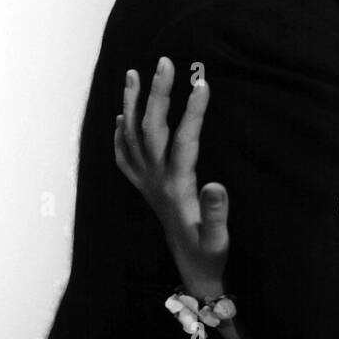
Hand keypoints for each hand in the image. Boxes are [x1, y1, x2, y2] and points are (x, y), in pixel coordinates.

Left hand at [114, 58, 230, 300]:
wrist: (194, 275)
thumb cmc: (211, 255)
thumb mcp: (219, 237)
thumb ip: (216, 212)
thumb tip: (216, 183)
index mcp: (177, 188)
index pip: (184, 141)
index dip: (193, 112)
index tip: (202, 83)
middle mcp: (156, 182)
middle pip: (151, 130)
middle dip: (157, 94)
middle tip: (165, 63)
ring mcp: (148, 186)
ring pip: (132, 138)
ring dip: (132, 105)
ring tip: (133, 75)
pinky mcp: (147, 192)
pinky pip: (125, 159)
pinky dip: (120, 136)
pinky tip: (121, 118)